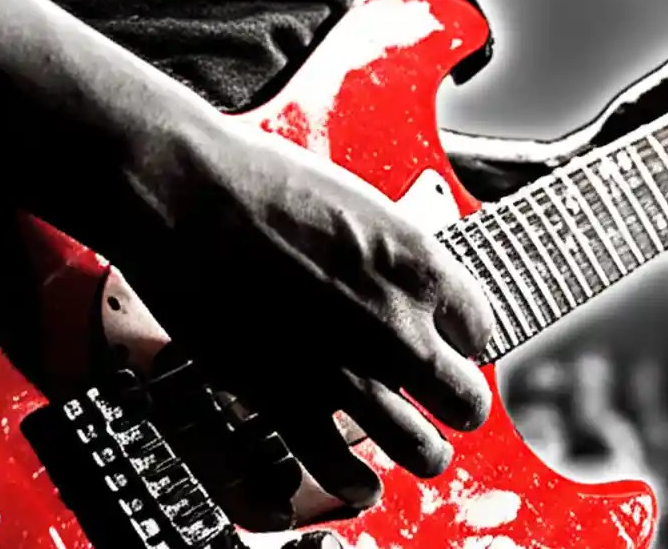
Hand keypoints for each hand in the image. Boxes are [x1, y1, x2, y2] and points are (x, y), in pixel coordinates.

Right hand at [109, 123, 494, 524]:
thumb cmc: (266, 182)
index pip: (481, 330)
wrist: (186, 195)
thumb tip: (417, 289)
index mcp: (422, 267)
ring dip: (425, 451)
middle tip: (447, 401)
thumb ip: (400, 259)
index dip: (463, 336)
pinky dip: (360, 485)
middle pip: (467, 401)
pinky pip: (342, 471)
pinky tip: (365, 483)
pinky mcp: (288, 402)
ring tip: (423, 448)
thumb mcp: (365, 205)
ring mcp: (346, 372)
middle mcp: (396, 327)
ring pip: (422, 449)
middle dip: (461, 404)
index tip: (447, 338)